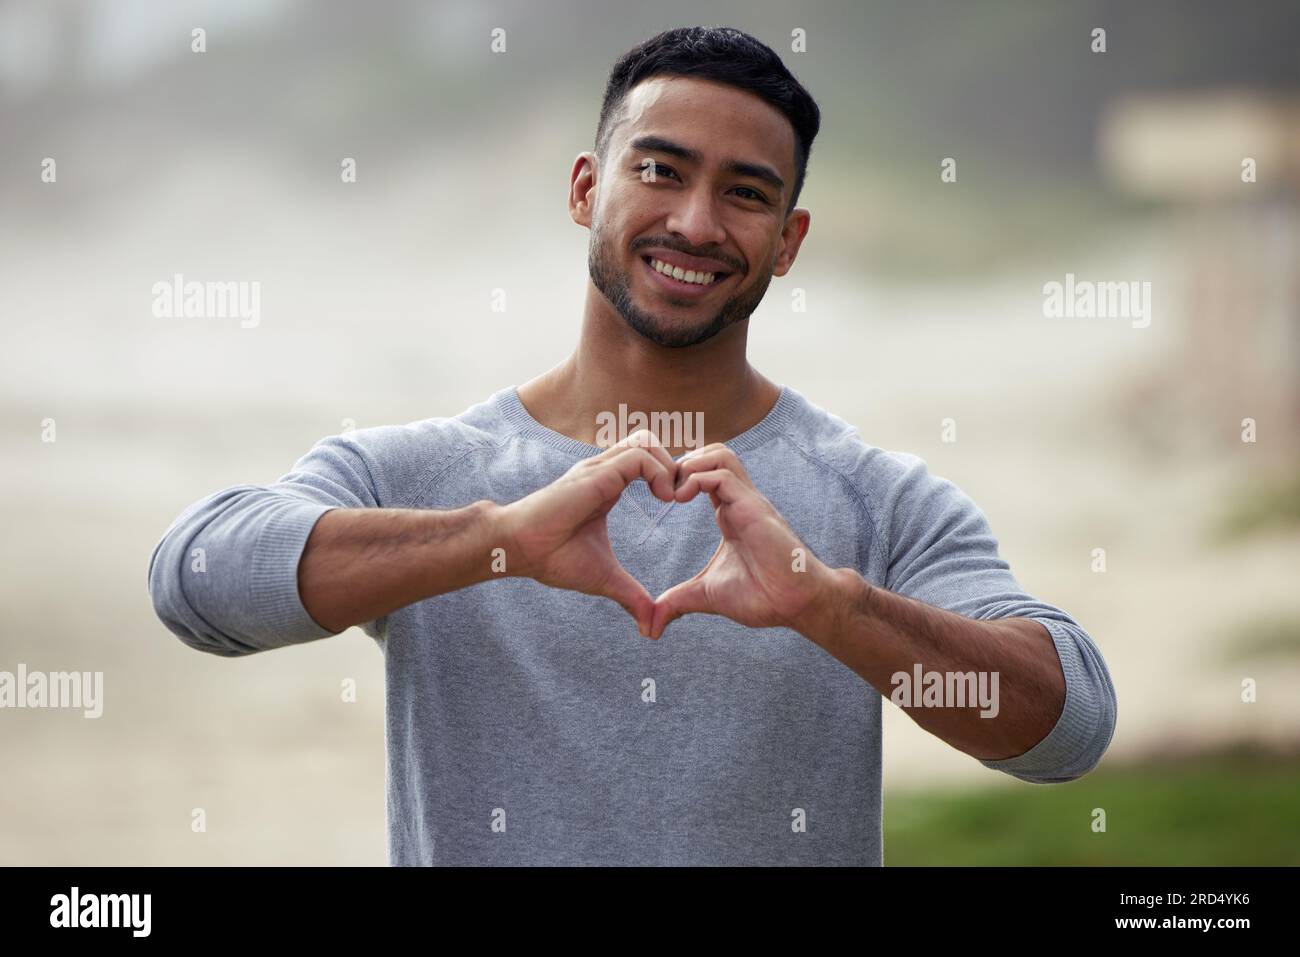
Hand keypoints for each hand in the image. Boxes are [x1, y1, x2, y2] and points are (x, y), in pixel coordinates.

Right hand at [497, 429, 675, 635]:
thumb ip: (631, 595)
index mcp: (606, 485)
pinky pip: (638, 457)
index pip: (644, 459)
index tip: (678, 504)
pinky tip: (663, 499)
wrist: (518, 549)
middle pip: (648, 441)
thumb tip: (650, 627)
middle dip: (673, 463)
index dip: (667, 475)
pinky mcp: (596, 476)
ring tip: (673, 498)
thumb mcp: (604, 578)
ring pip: (645, 442)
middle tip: (681, 497)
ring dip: (668, 465)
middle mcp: (603, 471)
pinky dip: (659, 473)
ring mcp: (598, 469)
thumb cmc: (552, 558)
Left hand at [649, 444, 835, 639]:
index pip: (704, 473)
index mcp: (729, 513)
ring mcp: (748, 501)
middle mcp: (740, 500)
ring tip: (672, 492)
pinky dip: (697, 478)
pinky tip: (681, 499)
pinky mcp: (754, 508)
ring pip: (720, 454)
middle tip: (662, 488)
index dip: (678, 476)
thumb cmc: (762, 596)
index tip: (658, 497)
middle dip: (682, 461)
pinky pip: (724, 476)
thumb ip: (679, 602)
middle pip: (712, 453)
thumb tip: (652, 625)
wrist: (796, 604)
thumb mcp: (707, 595)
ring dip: (690, 464)